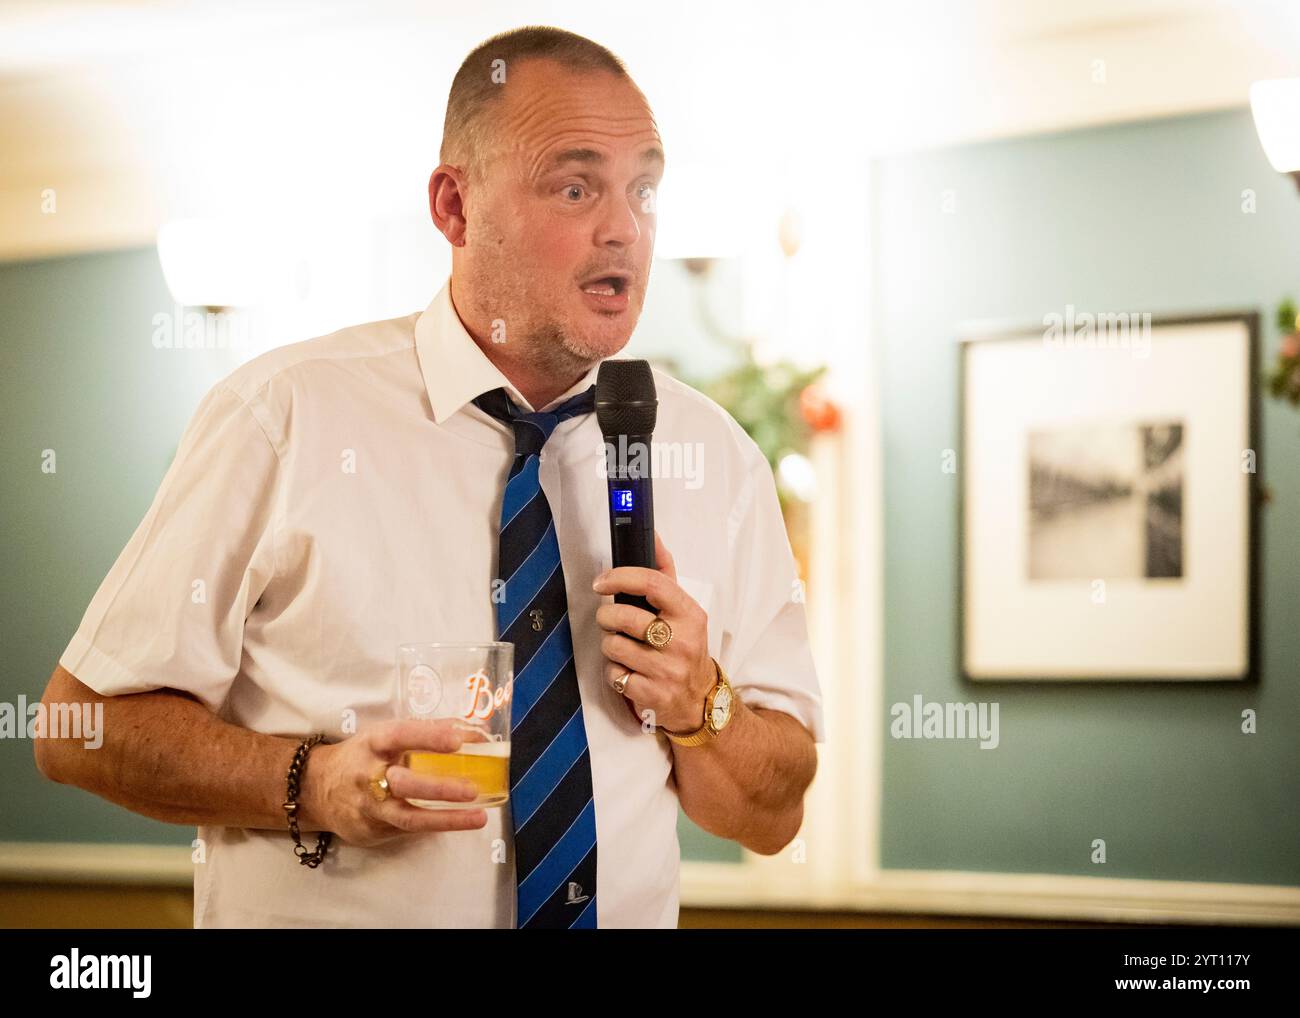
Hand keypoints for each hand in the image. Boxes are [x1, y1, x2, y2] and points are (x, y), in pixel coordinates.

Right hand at [299, 719, 488, 845]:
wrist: (315, 788)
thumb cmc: (364, 756)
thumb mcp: (386, 735)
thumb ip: (428, 731)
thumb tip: (475, 729)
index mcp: (373, 743)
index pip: (400, 735)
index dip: (428, 737)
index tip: (457, 740)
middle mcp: (368, 774)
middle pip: (404, 783)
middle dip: (439, 788)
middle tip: (472, 788)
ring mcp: (368, 807)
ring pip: (407, 816)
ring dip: (445, 818)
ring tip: (478, 817)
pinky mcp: (370, 830)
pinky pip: (406, 829)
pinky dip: (434, 825)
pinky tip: (457, 821)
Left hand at [593, 531, 715, 733]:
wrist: (698, 699)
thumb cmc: (684, 647)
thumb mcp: (683, 610)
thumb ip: (664, 573)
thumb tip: (653, 535)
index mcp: (689, 614)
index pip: (653, 584)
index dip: (620, 577)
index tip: (601, 581)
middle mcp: (682, 642)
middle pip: (625, 617)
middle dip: (607, 616)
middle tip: (610, 619)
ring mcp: (668, 671)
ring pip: (614, 646)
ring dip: (609, 645)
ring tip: (623, 647)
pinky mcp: (653, 694)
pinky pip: (614, 674)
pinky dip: (614, 671)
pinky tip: (628, 670)